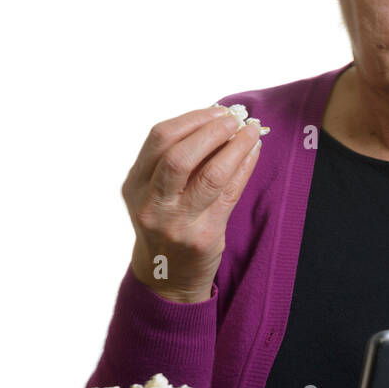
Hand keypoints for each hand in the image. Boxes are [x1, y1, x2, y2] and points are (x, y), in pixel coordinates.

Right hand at [122, 105, 263, 302]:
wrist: (167, 276)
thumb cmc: (166, 222)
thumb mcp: (154, 192)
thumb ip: (175, 159)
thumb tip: (218, 120)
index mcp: (134, 184)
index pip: (159, 139)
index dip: (192, 119)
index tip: (217, 111)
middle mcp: (151, 203)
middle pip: (179, 156)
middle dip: (212, 132)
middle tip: (235, 120)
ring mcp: (177, 222)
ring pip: (210, 175)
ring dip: (236, 148)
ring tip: (252, 132)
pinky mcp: (204, 236)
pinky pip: (230, 194)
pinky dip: (244, 168)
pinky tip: (253, 153)